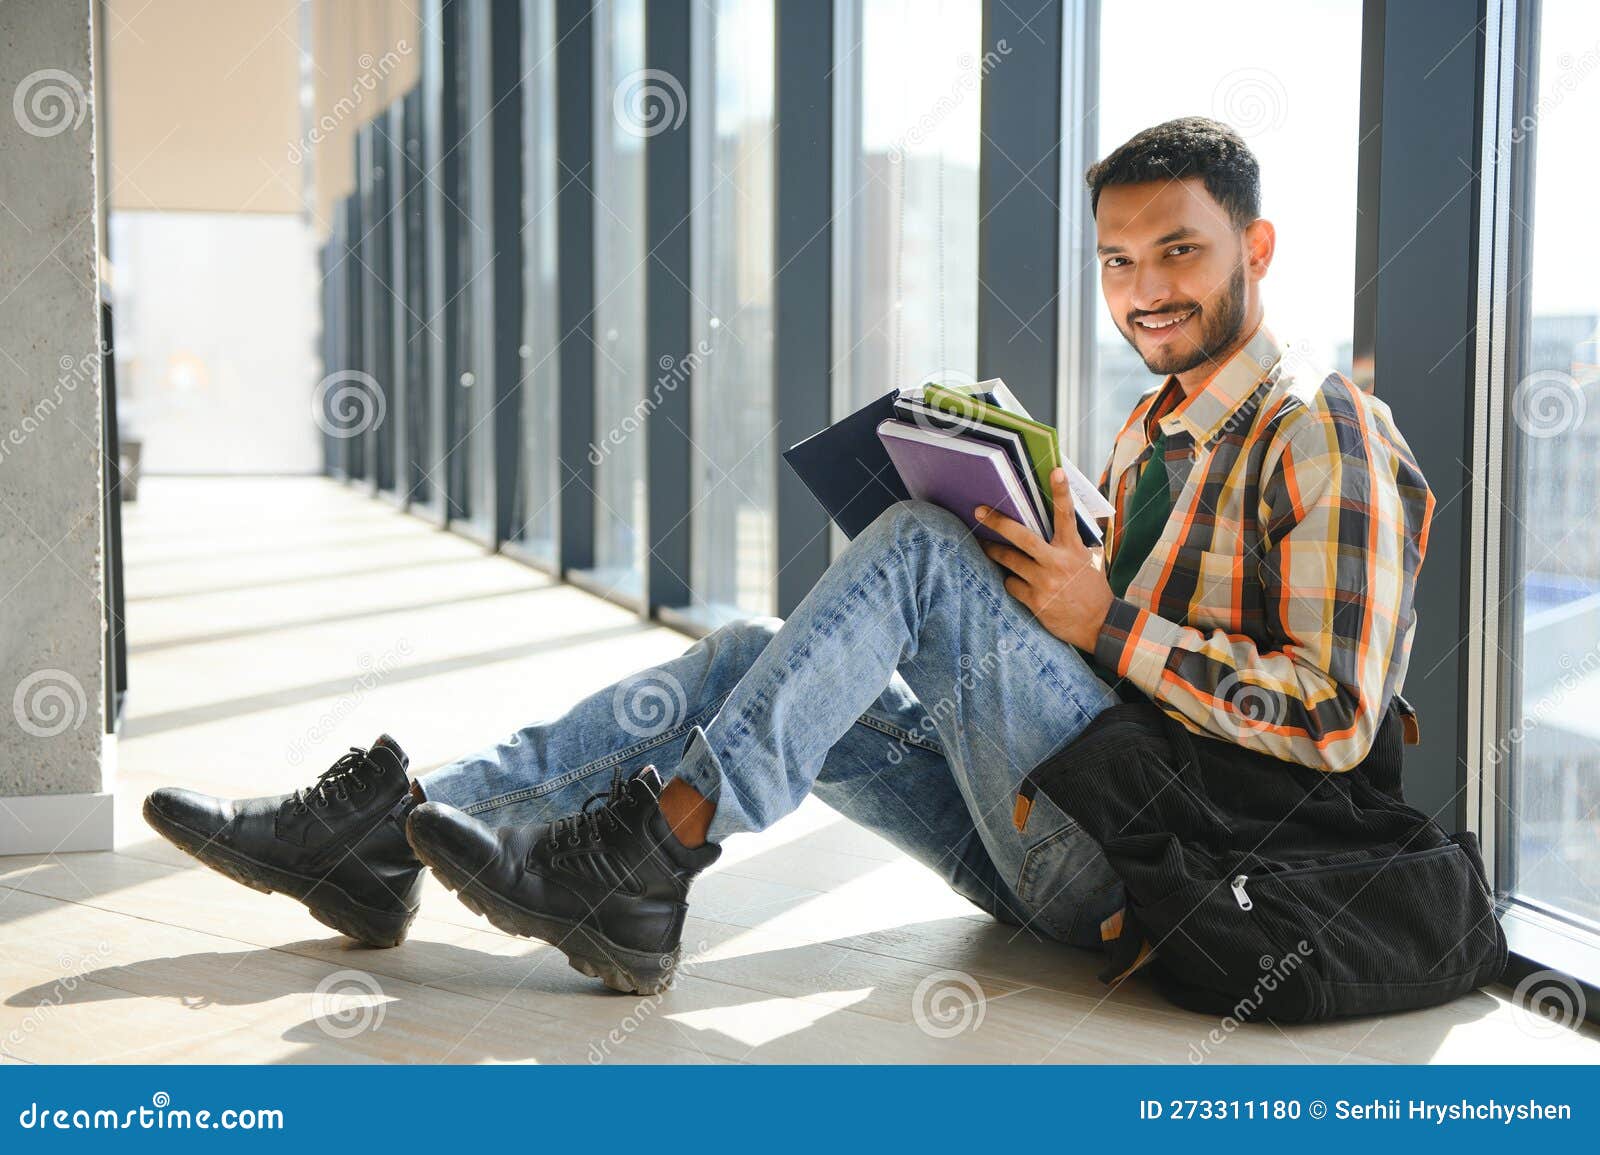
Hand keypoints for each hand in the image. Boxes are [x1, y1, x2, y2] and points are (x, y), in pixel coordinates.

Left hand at [976, 469, 1113, 651]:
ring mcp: (1045, 582)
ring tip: (984, 545)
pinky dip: (1010, 581)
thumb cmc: (1092, 589)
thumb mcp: (1089, 560)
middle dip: (998, 523)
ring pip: (1009, 561)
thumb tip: (1057, 523)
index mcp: (1073, 548)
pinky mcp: (1036, 601)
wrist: (1099, 625)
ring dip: (994, 552)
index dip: (1061, 492)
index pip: (1067, 515)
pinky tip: (1015, 582)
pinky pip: (1011, 584)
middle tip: (979, 511)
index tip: (1056, 471)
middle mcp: (1058, 562)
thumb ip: (1071, 543)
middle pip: (1022, 537)